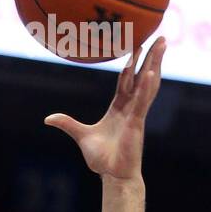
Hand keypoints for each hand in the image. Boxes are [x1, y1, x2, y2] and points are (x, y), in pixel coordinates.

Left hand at [45, 38, 165, 179]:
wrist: (112, 175)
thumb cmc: (102, 159)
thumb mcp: (81, 136)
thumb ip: (67, 124)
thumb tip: (49, 119)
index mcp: (120, 108)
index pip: (127, 80)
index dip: (131, 63)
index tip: (135, 45)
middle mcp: (131, 107)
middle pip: (142, 76)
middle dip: (151, 56)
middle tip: (159, 36)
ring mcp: (136, 114)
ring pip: (147, 83)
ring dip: (155, 63)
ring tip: (162, 44)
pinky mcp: (137, 123)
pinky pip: (142, 101)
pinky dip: (146, 87)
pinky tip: (149, 72)